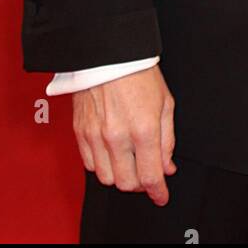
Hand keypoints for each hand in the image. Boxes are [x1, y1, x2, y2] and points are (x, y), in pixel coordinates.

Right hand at [72, 64, 176, 203]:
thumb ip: (167, 139)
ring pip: (106, 178)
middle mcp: (117, 137)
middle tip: (146, 173)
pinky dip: (101, 165)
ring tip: (128, 162)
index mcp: (143, 129)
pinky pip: (89, 164)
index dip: (158, 192)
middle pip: (127, 183)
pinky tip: (111, 153)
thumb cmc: (138, 72)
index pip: (150, 177)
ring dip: (119, 176)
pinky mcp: (80, 132)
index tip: (161, 195)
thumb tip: (167, 166)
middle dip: (140, 184)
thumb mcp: (164, 102)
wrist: (108, 52)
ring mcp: (95, 136)